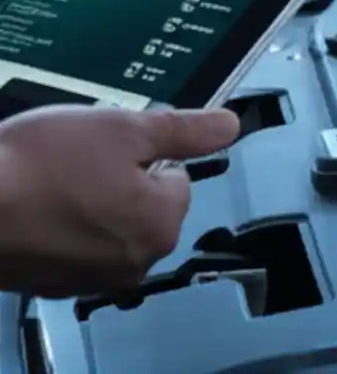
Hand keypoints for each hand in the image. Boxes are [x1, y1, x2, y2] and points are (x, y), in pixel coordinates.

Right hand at [0, 106, 239, 297]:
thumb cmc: (38, 168)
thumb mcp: (123, 128)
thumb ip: (184, 130)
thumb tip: (228, 126)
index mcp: (162, 224)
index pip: (175, 177)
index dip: (143, 154)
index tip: (110, 146)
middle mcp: (135, 262)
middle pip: (143, 204)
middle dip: (116, 179)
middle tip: (76, 161)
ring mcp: (92, 277)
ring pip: (107, 224)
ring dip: (87, 203)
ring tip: (51, 181)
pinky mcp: (52, 283)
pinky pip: (72, 245)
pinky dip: (59, 227)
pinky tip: (35, 206)